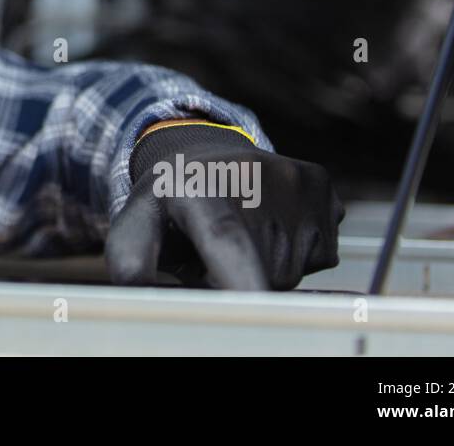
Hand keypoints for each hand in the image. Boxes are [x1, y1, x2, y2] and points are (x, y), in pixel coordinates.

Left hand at [105, 124, 344, 289]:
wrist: (203, 150)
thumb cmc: (168, 199)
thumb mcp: (138, 221)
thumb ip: (133, 258)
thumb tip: (135, 288)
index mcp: (196, 183)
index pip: (225, 238)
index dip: (240, 279)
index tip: (251, 305)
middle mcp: (250, 171)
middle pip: (260, 274)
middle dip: (238, 281)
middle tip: (214, 254)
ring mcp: (291, 178)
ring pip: (289, 271)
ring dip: (265, 268)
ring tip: (239, 235)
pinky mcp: (320, 185)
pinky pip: (318, 255)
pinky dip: (295, 253)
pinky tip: (269, 224)